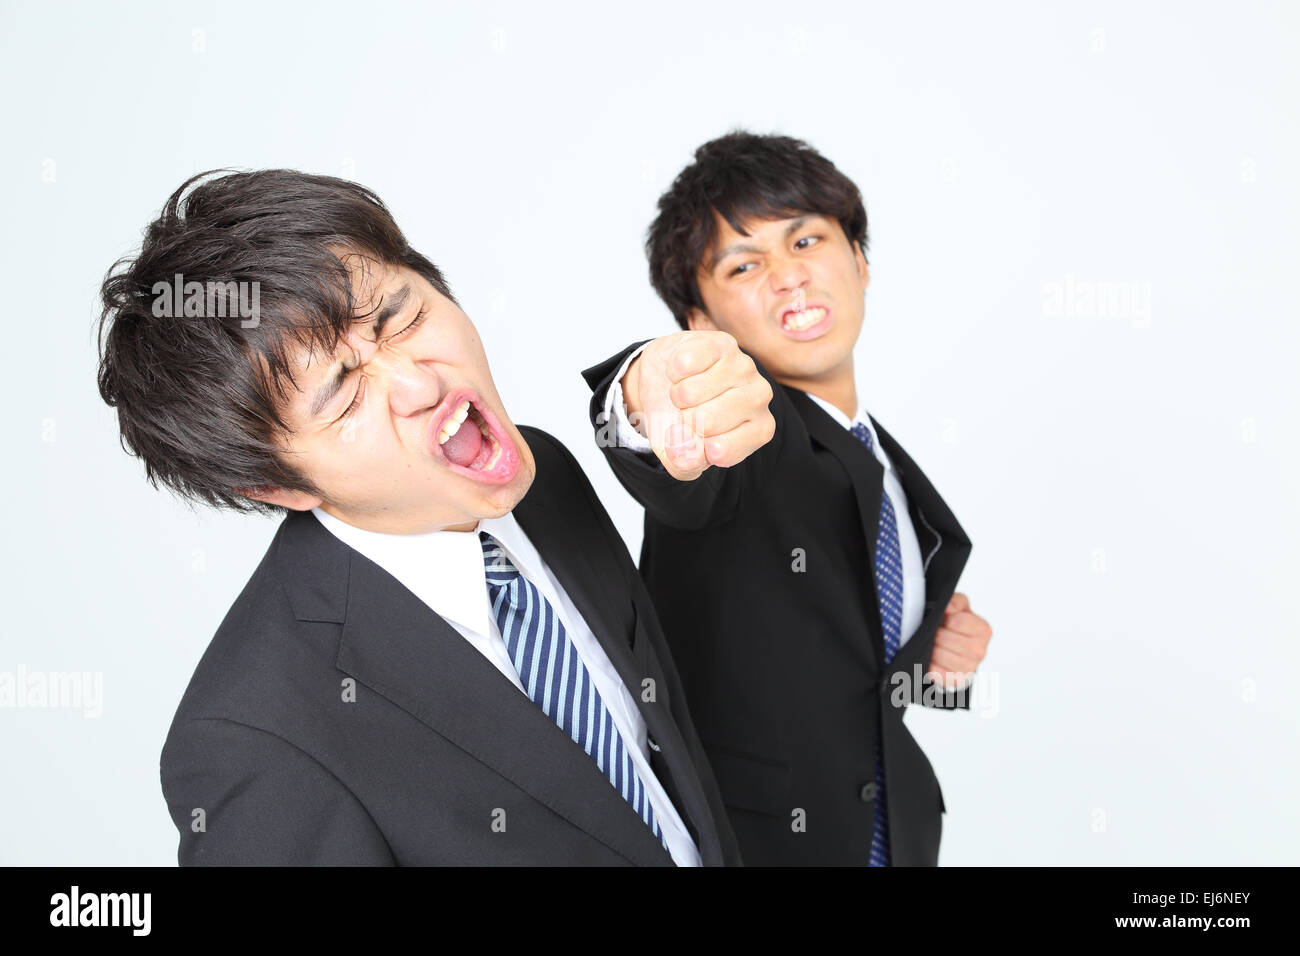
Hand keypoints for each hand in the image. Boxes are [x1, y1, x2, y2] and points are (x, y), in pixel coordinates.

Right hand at [621, 330, 774, 480]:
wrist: (667, 380)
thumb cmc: (681, 420)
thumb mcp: (679, 453)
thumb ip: (684, 463)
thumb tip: (687, 451)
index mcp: (759, 430)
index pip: (722, 451)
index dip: (694, 448)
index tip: (695, 438)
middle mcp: (760, 398)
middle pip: (705, 420)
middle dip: (683, 419)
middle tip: (688, 412)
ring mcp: (744, 367)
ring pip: (690, 392)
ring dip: (676, 395)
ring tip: (686, 393)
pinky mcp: (722, 342)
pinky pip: (684, 364)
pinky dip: (672, 372)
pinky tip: (683, 372)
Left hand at [926, 592, 991, 689]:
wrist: (956, 650)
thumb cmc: (956, 625)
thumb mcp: (959, 607)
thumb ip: (955, 601)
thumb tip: (948, 608)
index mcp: (983, 630)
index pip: (957, 621)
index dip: (943, 619)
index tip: (941, 620)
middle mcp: (980, 650)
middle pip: (945, 639)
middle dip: (934, 634)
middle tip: (932, 632)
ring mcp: (969, 667)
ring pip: (940, 655)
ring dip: (930, 648)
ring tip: (931, 644)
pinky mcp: (957, 680)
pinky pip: (937, 672)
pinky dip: (930, 664)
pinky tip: (931, 657)